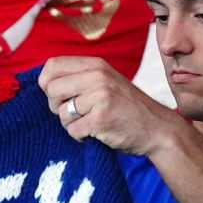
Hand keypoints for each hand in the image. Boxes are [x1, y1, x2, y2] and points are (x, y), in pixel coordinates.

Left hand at [38, 56, 180, 155]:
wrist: (158, 128)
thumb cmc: (127, 108)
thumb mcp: (106, 82)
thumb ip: (80, 78)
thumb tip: (43, 82)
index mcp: (96, 65)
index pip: (52, 66)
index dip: (47, 82)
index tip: (57, 96)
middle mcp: (98, 77)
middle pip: (51, 90)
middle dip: (57, 106)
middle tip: (76, 113)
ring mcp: (100, 97)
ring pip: (61, 113)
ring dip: (72, 124)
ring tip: (91, 123)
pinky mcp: (100, 119)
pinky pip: (72, 130)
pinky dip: (81, 137)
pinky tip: (96, 133)